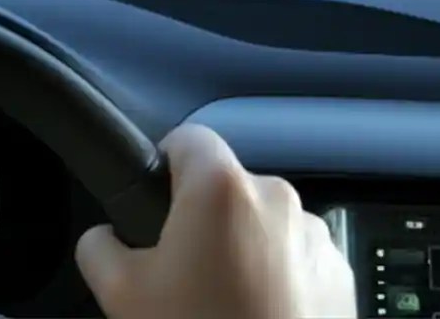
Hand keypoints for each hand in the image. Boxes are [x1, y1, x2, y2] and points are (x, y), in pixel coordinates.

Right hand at [75, 124, 354, 318]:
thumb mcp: (118, 292)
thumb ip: (98, 245)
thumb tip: (105, 237)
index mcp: (221, 189)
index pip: (185, 138)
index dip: (162, 166)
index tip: (154, 205)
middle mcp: (276, 199)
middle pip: (226, 186)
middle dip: (202, 219)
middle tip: (179, 271)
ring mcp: (317, 237)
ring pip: (263, 223)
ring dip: (242, 248)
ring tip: (221, 301)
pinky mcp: (342, 274)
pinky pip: (296, 257)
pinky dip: (277, 276)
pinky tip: (256, 314)